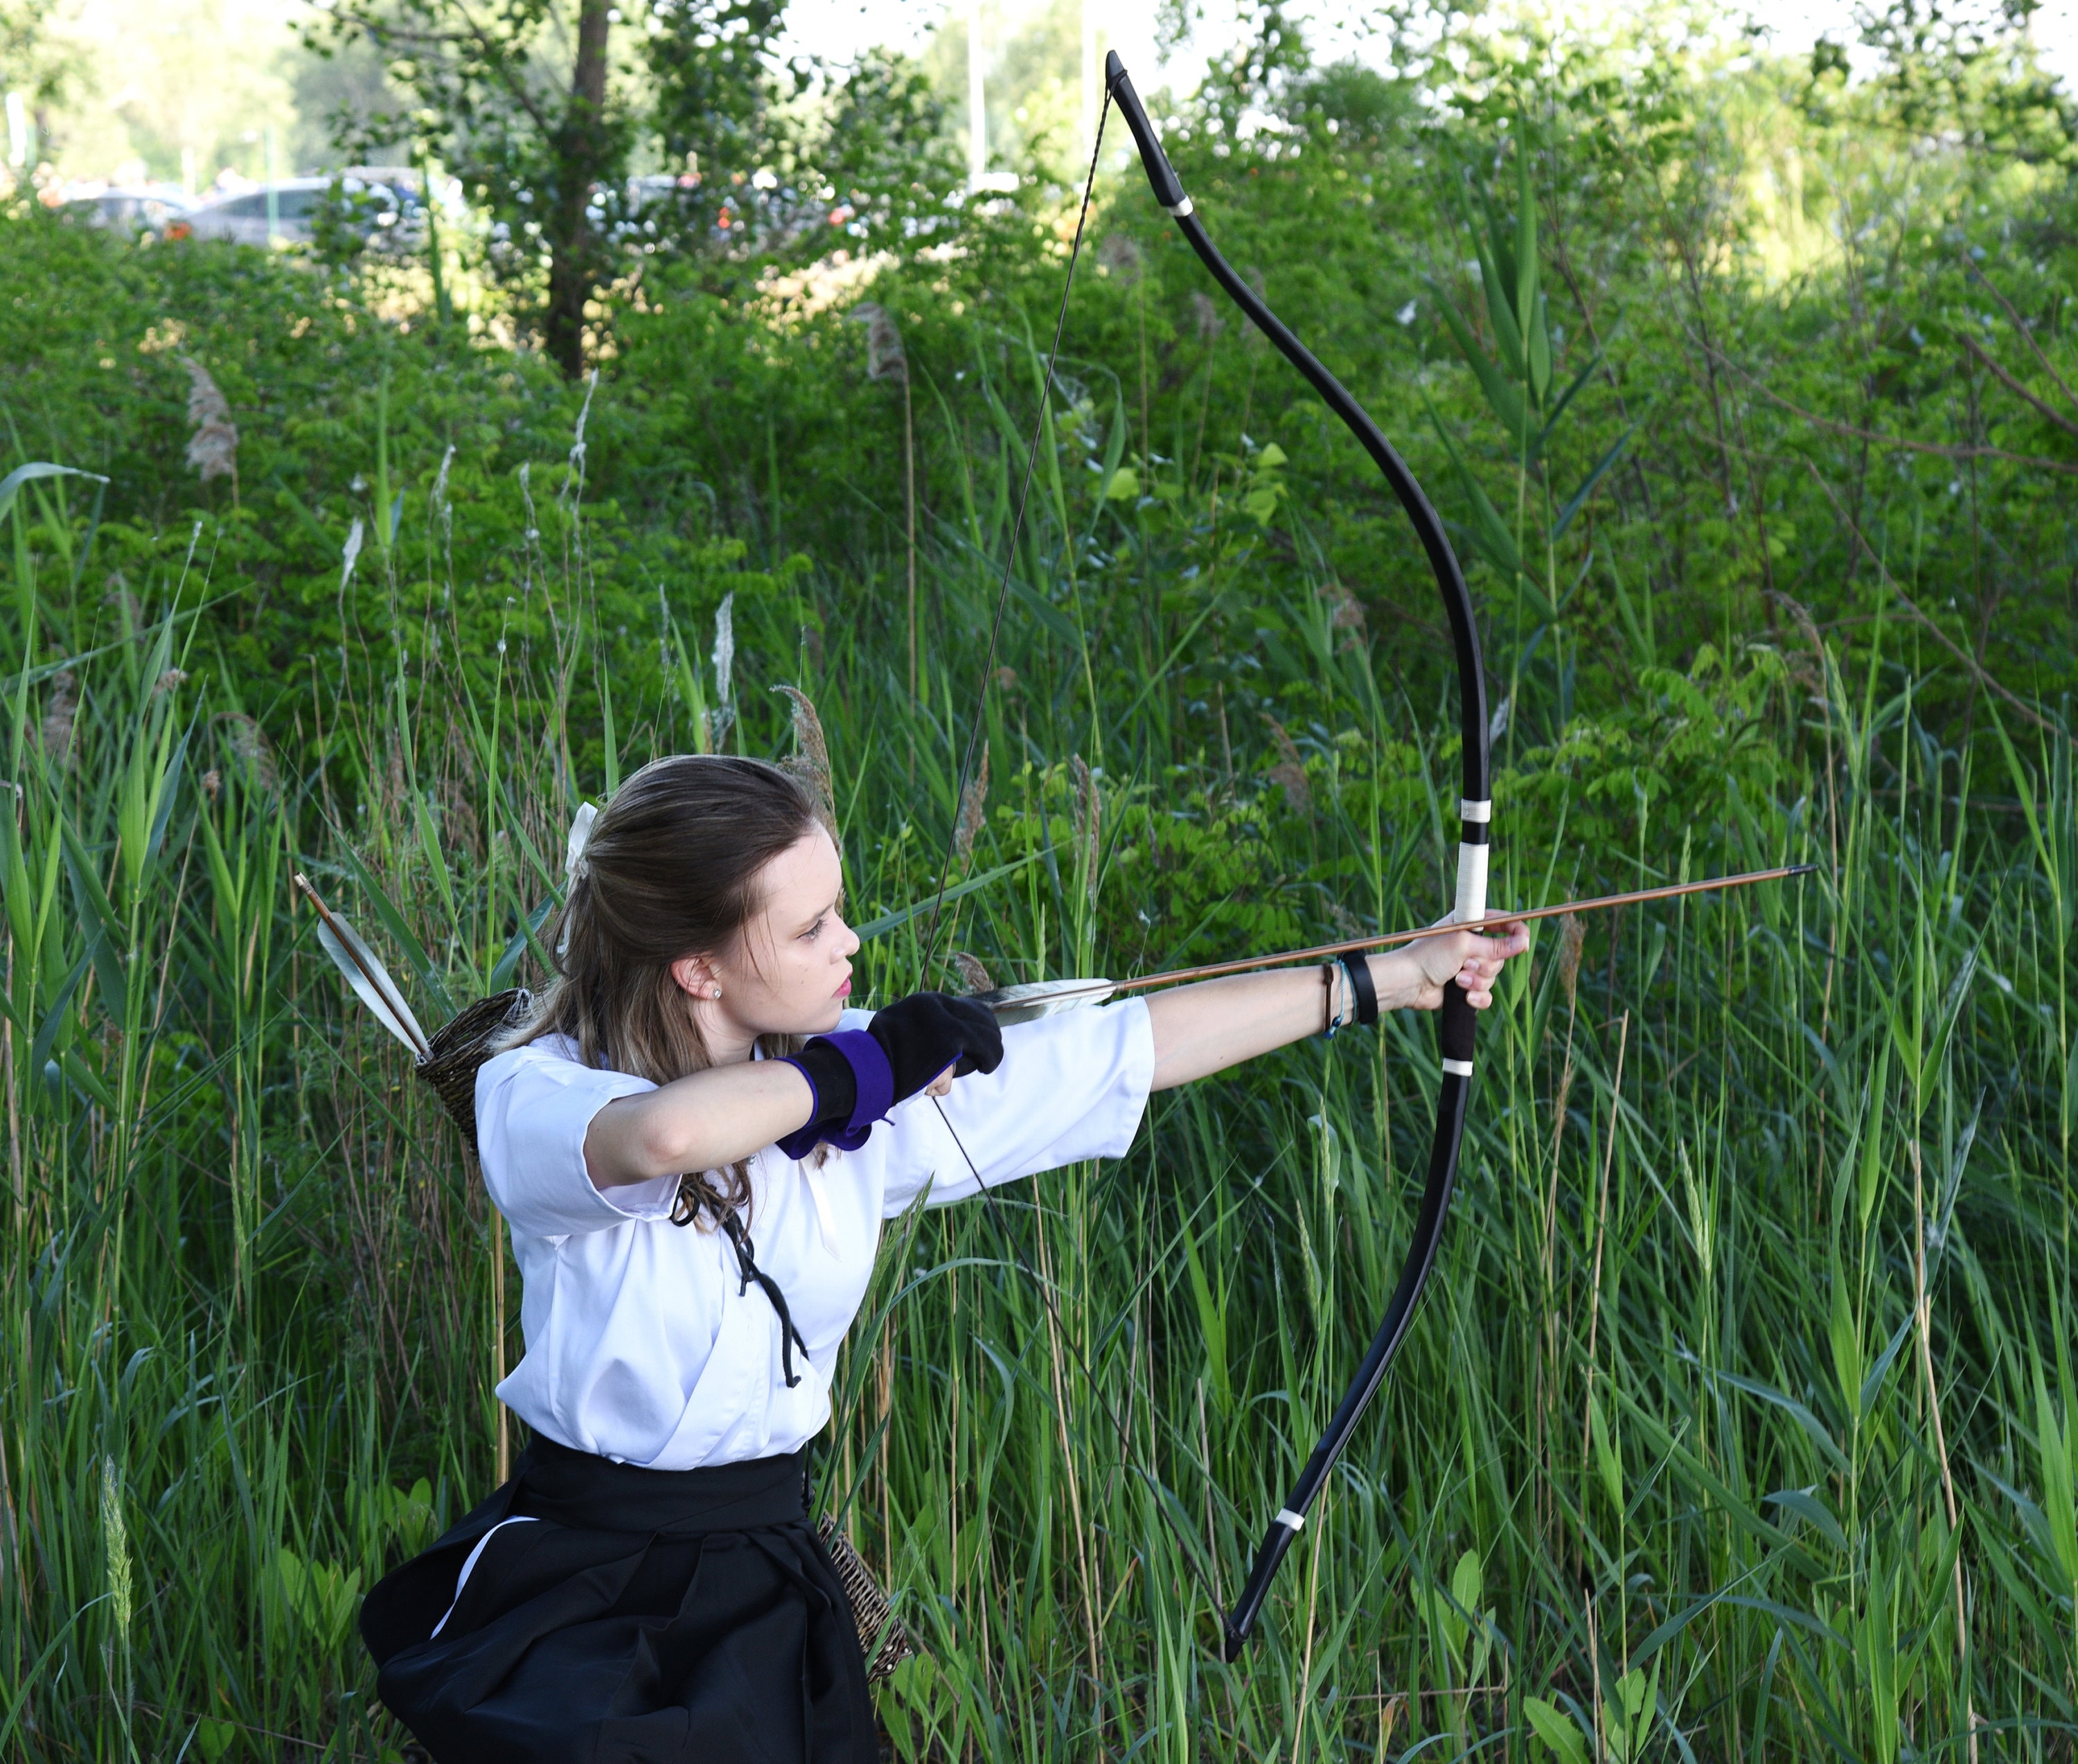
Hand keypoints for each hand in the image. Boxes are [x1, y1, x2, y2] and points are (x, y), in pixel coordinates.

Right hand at [866, 990, 1004, 1102]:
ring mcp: (947, 1023)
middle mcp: (939, 1006)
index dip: (979, 1022)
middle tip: (988, 1052)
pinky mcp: (951, 1043)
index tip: (979, 1035)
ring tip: (987, 1062)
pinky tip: (985, 1067)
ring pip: (987, 1034)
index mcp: (927, 1001)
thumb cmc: (879, 1055)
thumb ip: (921, 1027)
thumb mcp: (900, 1026)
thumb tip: (938, 1042)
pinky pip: (984, 1051)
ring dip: (991, 1050)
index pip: (967, 1006)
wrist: (867, 1067)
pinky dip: (989, 1060)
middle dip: (989, 1034)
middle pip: (981, 1017)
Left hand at [1374, 917, 1529, 1011]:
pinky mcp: (1466, 988)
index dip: (1516, 931)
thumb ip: (1496, 945)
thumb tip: (1524, 942)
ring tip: (1457, 979)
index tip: (1523, 941)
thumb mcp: (1464, 944)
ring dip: (1477, 981)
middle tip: (1466, 964)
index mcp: (1470, 924)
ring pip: (1493, 976)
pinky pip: (1486, 995)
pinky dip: (1477, 998)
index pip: (1503, 923)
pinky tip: (1464, 997)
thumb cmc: (1429, 956)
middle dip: (1485, 964)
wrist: (1407, 982)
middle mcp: (1471, 944)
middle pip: (1501, 955)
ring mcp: (1469, 966)